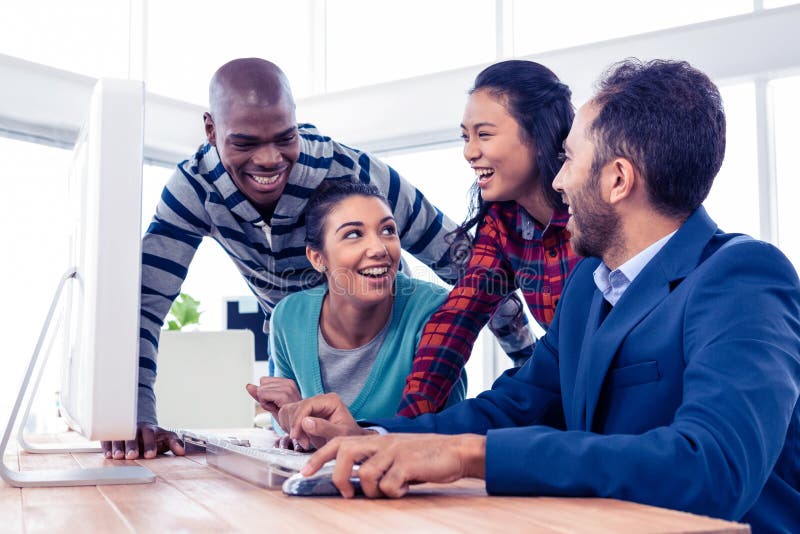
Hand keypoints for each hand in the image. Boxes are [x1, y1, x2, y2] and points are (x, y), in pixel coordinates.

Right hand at [100, 423, 184, 459]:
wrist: (139, 426)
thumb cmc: (154, 436)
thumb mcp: (165, 437)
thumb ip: (174, 443)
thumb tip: (182, 452)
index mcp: (149, 430)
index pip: (150, 435)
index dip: (150, 444)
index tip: (151, 455)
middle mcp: (135, 429)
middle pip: (133, 435)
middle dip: (133, 445)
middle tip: (133, 456)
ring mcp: (123, 431)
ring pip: (119, 436)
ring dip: (118, 446)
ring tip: (118, 456)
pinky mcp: (112, 434)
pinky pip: (108, 438)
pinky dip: (107, 446)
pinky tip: (108, 454)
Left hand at [245, 377, 301, 420]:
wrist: (297, 428)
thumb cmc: (287, 417)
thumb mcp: (270, 403)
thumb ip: (260, 393)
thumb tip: (248, 386)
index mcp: (287, 382)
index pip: (263, 380)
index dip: (265, 393)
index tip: (276, 402)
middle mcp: (289, 383)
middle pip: (261, 384)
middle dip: (265, 397)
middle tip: (276, 406)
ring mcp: (287, 388)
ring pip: (261, 390)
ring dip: (265, 402)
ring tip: (277, 408)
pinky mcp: (284, 395)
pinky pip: (263, 395)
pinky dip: (265, 404)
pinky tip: (276, 409)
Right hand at [278, 393, 371, 449]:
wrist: (347, 444)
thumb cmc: (348, 438)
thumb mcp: (340, 435)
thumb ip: (324, 428)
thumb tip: (306, 422)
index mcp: (330, 400)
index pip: (307, 404)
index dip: (297, 420)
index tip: (295, 436)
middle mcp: (319, 400)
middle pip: (295, 407)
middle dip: (295, 426)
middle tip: (304, 443)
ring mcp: (311, 406)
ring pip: (288, 411)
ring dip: (291, 428)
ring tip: (304, 442)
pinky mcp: (304, 414)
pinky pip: (287, 417)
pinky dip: (289, 428)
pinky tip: (299, 438)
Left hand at [301, 433, 486, 497]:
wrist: (456, 450)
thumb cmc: (424, 457)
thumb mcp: (395, 455)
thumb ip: (375, 463)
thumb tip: (355, 483)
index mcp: (376, 440)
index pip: (339, 442)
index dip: (319, 457)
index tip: (305, 472)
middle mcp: (382, 443)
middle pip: (345, 453)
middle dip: (338, 476)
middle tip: (347, 493)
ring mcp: (394, 452)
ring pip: (366, 475)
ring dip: (374, 491)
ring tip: (391, 490)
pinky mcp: (407, 464)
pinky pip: (389, 485)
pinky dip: (395, 492)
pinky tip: (406, 488)